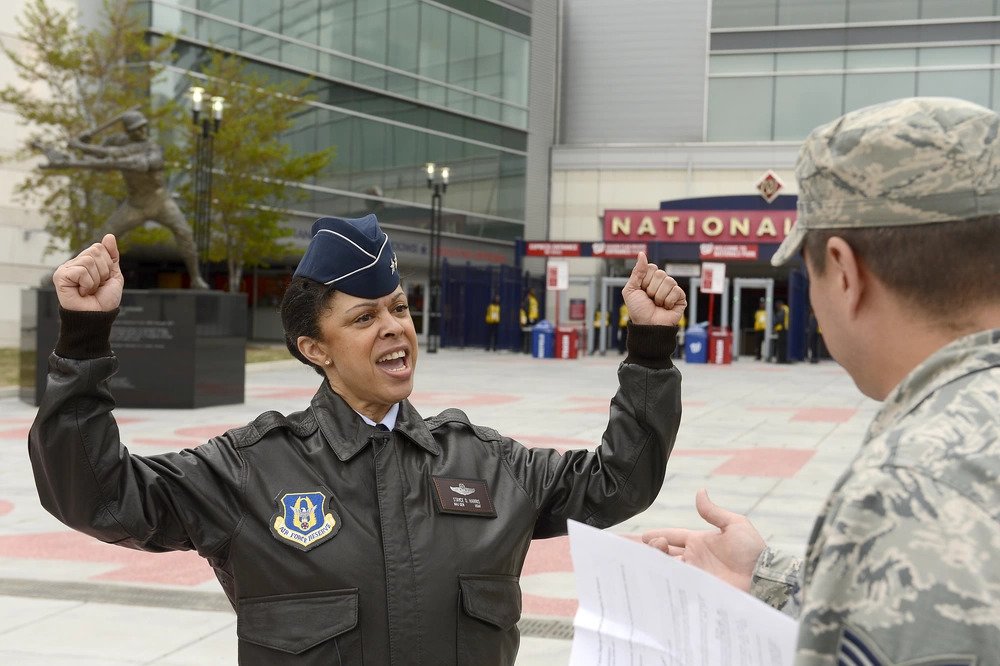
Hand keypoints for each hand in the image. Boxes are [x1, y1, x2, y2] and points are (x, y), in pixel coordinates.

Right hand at [53, 234, 123, 311]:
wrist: (98, 316)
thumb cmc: (104, 299)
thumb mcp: (113, 274)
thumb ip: (111, 255)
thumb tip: (109, 236)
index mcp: (86, 261)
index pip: (100, 248)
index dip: (108, 265)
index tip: (104, 279)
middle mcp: (74, 263)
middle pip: (95, 251)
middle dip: (103, 271)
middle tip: (97, 286)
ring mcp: (66, 269)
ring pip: (89, 261)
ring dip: (96, 279)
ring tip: (89, 290)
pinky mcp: (60, 276)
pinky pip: (81, 271)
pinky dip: (87, 283)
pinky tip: (82, 292)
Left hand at [621, 252, 685, 325]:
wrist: (647, 326)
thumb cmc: (638, 310)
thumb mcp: (631, 289)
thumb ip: (637, 271)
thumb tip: (642, 254)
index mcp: (650, 279)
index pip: (652, 268)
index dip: (645, 280)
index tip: (642, 290)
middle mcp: (662, 282)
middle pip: (661, 274)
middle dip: (652, 289)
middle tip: (650, 299)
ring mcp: (672, 289)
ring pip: (669, 281)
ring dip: (659, 296)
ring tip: (657, 304)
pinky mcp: (680, 297)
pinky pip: (676, 291)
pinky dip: (668, 301)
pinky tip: (666, 307)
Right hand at [642, 489, 765, 591]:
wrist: (762, 576)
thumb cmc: (752, 549)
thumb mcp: (734, 524)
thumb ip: (713, 512)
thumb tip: (700, 491)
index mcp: (700, 541)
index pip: (674, 536)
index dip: (658, 535)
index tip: (641, 536)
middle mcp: (695, 557)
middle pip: (667, 552)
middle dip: (655, 547)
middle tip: (651, 544)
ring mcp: (696, 573)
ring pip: (669, 566)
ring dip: (658, 559)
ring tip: (657, 552)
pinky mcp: (698, 587)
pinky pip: (678, 582)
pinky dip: (666, 578)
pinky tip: (657, 574)